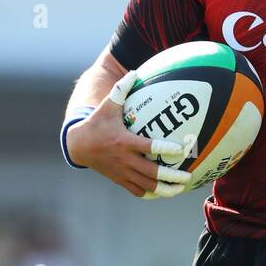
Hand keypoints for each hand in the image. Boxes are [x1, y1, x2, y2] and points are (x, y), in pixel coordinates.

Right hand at [66, 70, 196, 198]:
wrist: (78, 145)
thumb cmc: (97, 122)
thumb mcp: (108, 105)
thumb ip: (121, 89)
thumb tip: (135, 72)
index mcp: (124, 141)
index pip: (149, 146)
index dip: (166, 149)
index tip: (182, 150)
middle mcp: (125, 159)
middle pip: (152, 172)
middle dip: (171, 176)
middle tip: (188, 176)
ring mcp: (122, 172)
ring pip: (147, 186)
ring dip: (165, 190)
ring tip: (179, 188)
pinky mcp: (119, 179)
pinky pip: (137, 190)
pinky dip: (150, 193)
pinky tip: (163, 192)